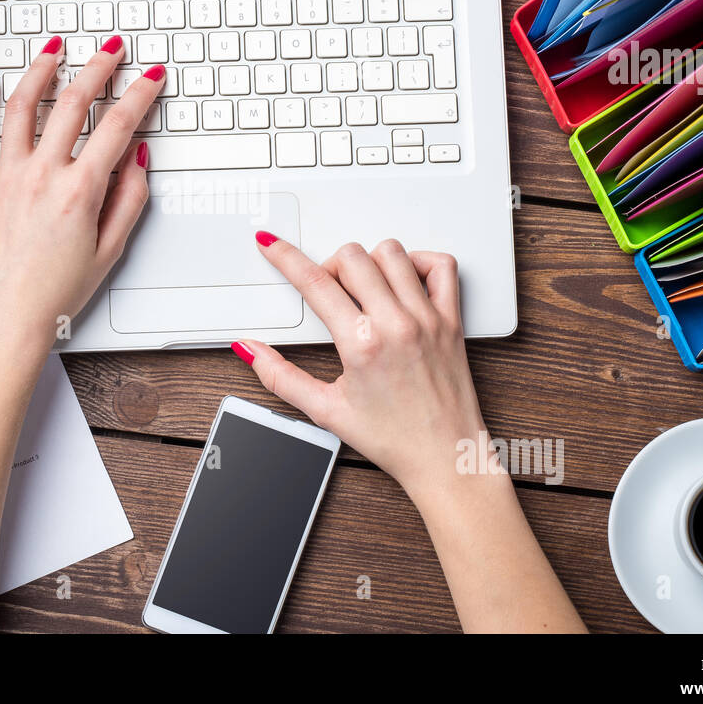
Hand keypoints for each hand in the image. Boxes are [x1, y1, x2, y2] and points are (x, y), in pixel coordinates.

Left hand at [0, 35, 165, 356]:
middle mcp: (42, 176)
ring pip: (24, 105)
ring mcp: (8, 177)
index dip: (141, 94)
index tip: (152, 77)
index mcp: (80, 192)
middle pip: (74, 102)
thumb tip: (138, 158)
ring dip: (42, 70)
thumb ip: (129, 199)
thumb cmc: (54, 296)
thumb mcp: (110, 250)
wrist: (4, 322)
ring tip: (55, 49)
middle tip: (112, 49)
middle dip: (99, 67)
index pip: (119, 126)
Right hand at [232, 235, 486, 497]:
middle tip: (328, 290)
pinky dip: (420, 263)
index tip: (272, 245)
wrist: (446, 459)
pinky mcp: (452, 320)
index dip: (285, 257)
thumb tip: (251, 350)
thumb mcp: (325, 410)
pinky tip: (404, 281)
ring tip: (364, 288)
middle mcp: (397, 324)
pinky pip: (441, 266)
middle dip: (330, 265)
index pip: (314, 282)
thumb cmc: (393, 439)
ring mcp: (428, 318)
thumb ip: (280, 376)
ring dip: (370, 262)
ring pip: (392, 253)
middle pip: (352, 257)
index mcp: (362, 344)